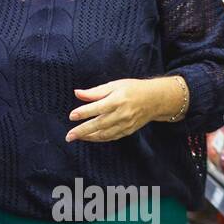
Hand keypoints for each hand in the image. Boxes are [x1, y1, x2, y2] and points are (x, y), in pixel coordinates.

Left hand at [66, 77, 180, 142]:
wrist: (154, 100)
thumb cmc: (132, 89)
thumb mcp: (114, 85)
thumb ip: (95, 92)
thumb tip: (77, 93)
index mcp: (117, 100)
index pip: (97, 108)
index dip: (84, 112)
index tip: (71, 116)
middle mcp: (122, 114)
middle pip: (99, 124)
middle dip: (83, 131)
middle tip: (69, 136)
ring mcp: (126, 124)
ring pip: (105, 134)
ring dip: (89, 137)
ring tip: (76, 137)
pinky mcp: (128, 131)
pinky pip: (111, 137)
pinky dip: (99, 139)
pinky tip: (89, 137)